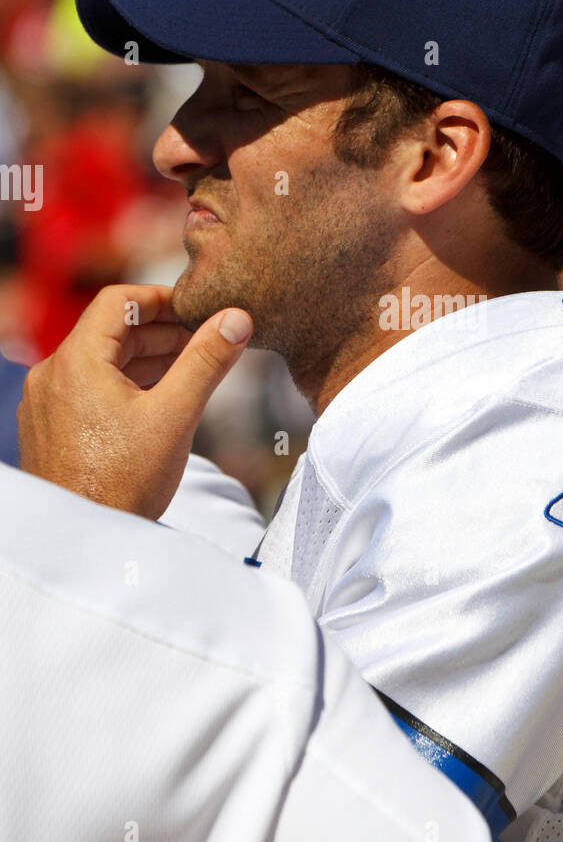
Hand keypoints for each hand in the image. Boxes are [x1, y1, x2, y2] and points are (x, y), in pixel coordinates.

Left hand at [18, 284, 252, 519]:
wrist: (84, 542)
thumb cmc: (124, 483)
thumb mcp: (176, 416)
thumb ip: (207, 361)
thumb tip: (236, 319)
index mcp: (76, 361)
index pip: (118, 300)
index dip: (162, 298)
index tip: (198, 309)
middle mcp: (53, 375)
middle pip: (111, 331)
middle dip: (162, 332)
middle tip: (206, 341)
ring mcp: (47, 403)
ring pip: (102, 362)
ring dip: (147, 359)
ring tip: (191, 371)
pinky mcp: (52, 427)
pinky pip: (90, 389)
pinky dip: (126, 384)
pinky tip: (158, 403)